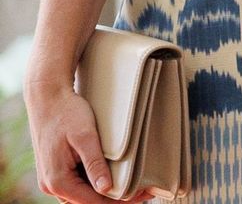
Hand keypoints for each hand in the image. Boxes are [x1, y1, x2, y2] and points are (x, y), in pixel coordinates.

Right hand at [25, 77, 144, 203]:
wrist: (47, 98)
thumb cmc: (66, 113)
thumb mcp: (85, 137)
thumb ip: (94, 164)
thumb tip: (106, 189)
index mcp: (57, 181)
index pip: (94, 202)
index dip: (121, 201)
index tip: (143, 194)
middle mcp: (50, 185)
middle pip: (88, 202)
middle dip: (114, 199)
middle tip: (142, 192)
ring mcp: (51, 180)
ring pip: (82, 196)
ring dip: (104, 194)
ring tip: (131, 186)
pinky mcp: (54, 171)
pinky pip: (77, 185)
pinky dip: (94, 185)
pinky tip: (112, 179)